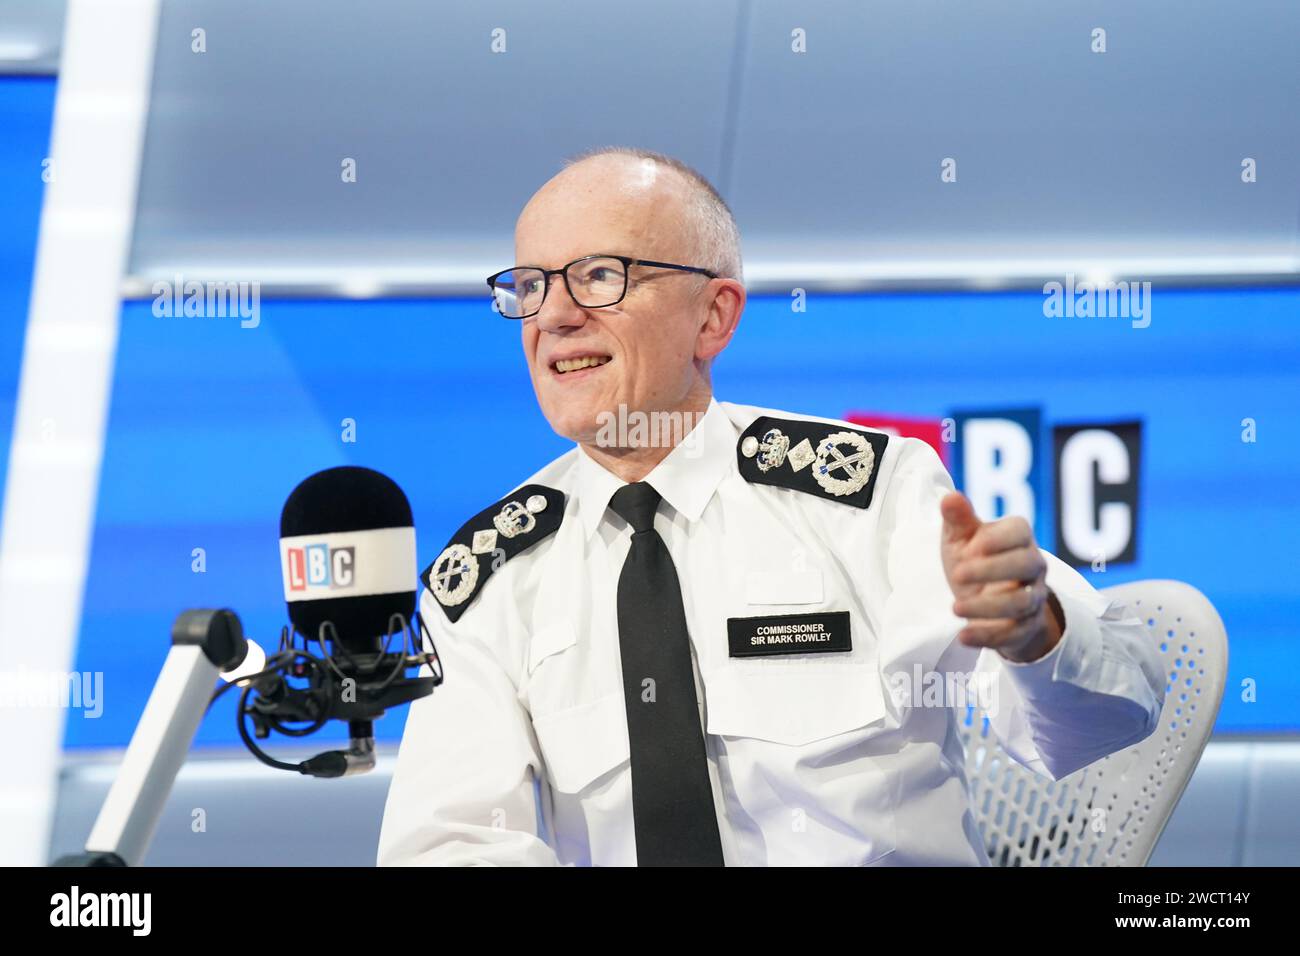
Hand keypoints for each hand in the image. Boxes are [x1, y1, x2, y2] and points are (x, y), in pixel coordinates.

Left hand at [939, 491, 1061, 662]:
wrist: (985, 598)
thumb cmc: (974, 559)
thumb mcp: (961, 539)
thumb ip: (958, 520)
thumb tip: (950, 498)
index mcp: (1018, 537)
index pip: (1019, 531)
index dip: (996, 538)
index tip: (970, 546)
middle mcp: (1033, 565)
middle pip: (1027, 564)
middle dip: (992, 570)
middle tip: (957, 575)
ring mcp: (1033, 596)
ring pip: (1022, 602)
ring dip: (987, 606)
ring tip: (954, 608)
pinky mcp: (1026, 626)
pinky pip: (1014, 633)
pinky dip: (988, 636)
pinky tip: (963, 636)